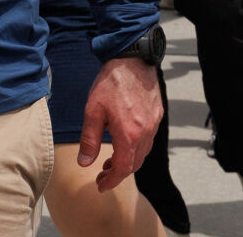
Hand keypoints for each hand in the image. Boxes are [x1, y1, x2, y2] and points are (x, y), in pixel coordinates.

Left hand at [79, 56, 161, 191]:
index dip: (111, 180)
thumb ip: (89, 139)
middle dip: (119, 173)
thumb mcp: (93, 111)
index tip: (101, 185)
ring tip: (112, 159)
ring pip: (144, 152)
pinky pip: (149, 139)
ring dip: (129, 160)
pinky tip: (125, 141)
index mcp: (129, 134)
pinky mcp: (157, 114)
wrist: (133, 58)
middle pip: (135, 164)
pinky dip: (137, 147)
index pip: (123, 168)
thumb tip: (85, 163)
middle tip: (103, 174)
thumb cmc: (111, 82)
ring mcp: (154, 123)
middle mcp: (146, 132)